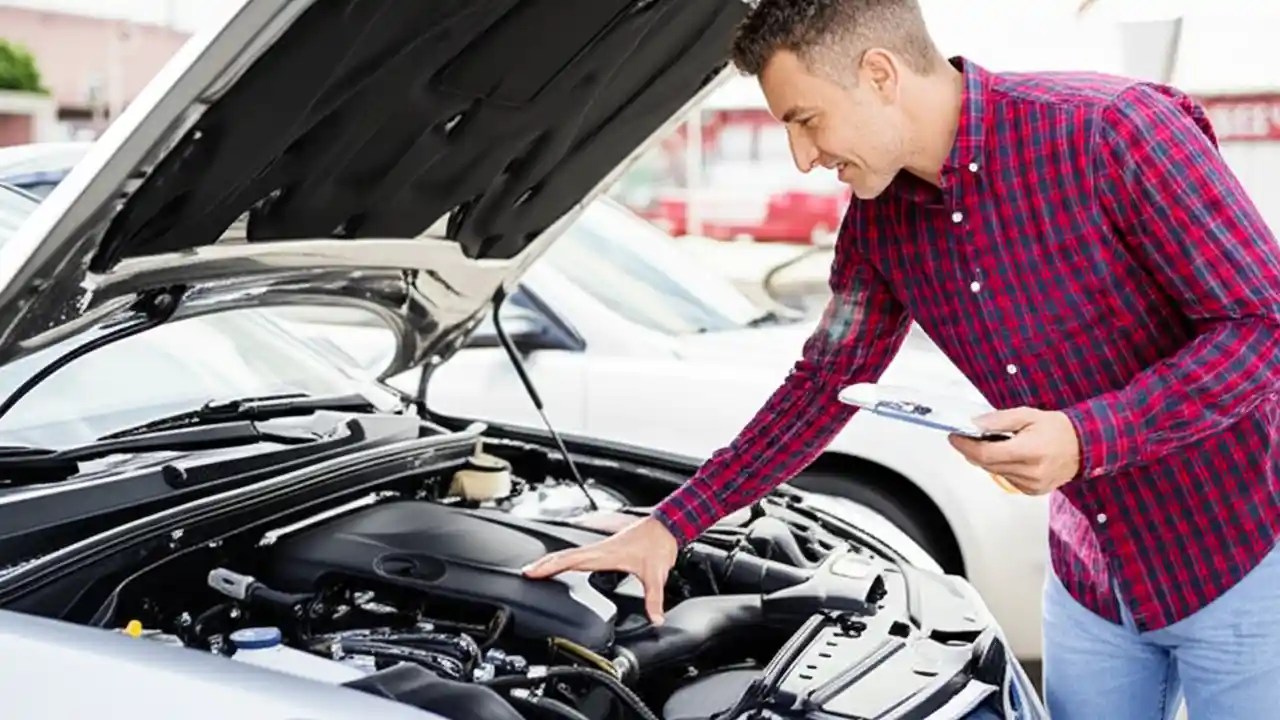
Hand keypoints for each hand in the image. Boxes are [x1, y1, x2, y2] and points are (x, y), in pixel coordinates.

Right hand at [521, 516, 677, 624]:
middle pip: (565, 556)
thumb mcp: (656, 574)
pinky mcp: (607, 547)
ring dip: (554, 560)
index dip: (550, 566)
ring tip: (538, 568)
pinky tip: (566, 563)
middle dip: (544, 563)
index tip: (532, 571)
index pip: (572, 560)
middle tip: (526, 571)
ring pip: (572, 553)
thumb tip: (655, 619)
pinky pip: (582, 553)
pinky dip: (568, 558)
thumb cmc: (659, 543)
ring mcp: (603, 547)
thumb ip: (654, 599)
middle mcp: (601, 549)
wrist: (668, 525)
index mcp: (606, 553)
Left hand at [948, 407, 1080, 494]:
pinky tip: (1007, 455)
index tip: (954, 436)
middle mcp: (1031, 472)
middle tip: (964, 437)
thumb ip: (999, 420)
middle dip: (972, 450)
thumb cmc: (1059, 429)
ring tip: (989, 443)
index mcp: (1030, 451)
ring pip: (995, 472)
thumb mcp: (1028, 415)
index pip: (987, 453)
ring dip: (986, 459)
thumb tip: (975, 423)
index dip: (966, 446)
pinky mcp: (1032, 491)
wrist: (1085, 447)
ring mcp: (1032, 485)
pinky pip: (1006, 478)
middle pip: (987, 464)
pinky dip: (1000, 467)